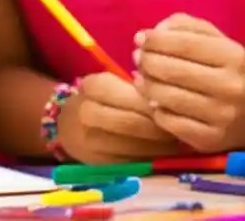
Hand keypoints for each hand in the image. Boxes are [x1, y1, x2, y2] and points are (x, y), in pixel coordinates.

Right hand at [57, 72, 182, 163]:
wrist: (68, 123)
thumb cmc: (101, 100)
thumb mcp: (114, 85)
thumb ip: (140, 91)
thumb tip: (174, 105)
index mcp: (94, 86)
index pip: (134, 98)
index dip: (158, 106)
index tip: (176, 109)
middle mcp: (87, 113)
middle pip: (134, 123)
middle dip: (162, 128)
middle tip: (180, 129)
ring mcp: (91, 141)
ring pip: (136, 147)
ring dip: (162, 147)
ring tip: (175, 142)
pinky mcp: (99, 163)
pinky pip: (133, 163)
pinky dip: (153, 159)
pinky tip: (162, 153)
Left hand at [135, 14, 244, 152]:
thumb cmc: (230, 72)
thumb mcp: (218, 43)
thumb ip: (186, 28)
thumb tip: (149, 34)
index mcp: (236, 59)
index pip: (184, 44)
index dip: (155, 40)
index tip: (141, 38)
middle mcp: (231, 88)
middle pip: (170, 70)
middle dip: (146, 60)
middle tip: (137, 57)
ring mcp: (222, 117)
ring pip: (164, 96)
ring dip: (145, 84)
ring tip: (141, 77)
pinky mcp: (210, 140)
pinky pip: (167, 121)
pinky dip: (154, 109)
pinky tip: (155, 101)